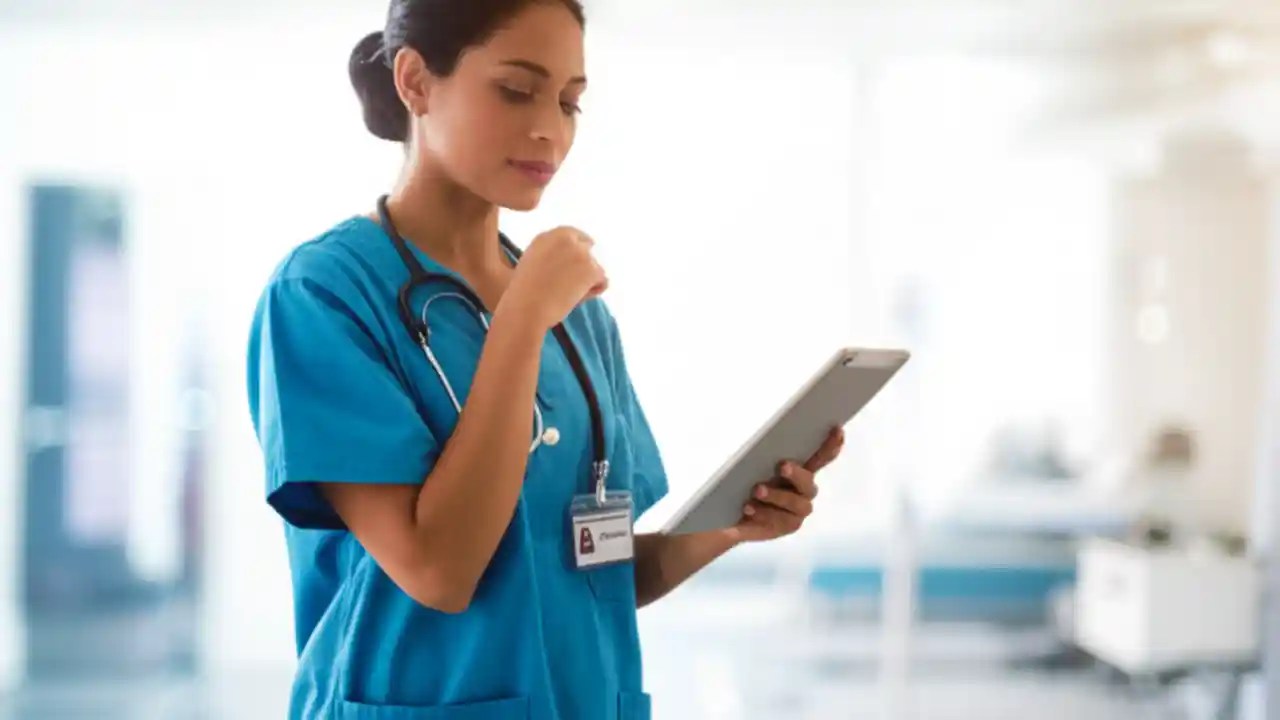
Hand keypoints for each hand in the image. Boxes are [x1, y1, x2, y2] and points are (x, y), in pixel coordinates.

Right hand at [500, 226, 607, 329]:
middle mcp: (566, 239)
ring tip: (567, 296)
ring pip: (595, 267)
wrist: (526, 307)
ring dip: (587, 281)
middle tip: (574, 284)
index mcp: (548, 235)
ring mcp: (581, 253)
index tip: (576, 266)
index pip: (574, 236)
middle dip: (584, 265)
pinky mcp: (591, 269)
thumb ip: (550, 255)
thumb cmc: (524, 294)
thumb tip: (568, 263)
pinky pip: (603, 281)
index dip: (577, 251)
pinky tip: (576, 299)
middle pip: (587, 248)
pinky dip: (594, 292)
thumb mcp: (531, 263)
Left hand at [722, 427, 844, 544]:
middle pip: (808, 482)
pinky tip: (749, 507)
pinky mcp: (785, 527)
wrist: (725, 514)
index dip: (831, 444)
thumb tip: (756, 426)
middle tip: (782, 466)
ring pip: (796, 503)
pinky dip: (764, 513)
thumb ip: (759, 452)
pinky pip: (780, 521)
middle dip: (797, 474)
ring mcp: (797, 510)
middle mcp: (803, 490)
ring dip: (777, 495)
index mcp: (799, 469)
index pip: (820, 457)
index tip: (837, 429)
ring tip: (757, 490)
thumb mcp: (746, 464)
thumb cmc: (742, 481)